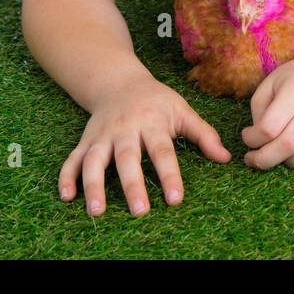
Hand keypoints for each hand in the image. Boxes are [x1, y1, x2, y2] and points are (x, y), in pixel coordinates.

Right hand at [59, 75, 231, 216]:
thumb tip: (226, 158)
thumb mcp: (182, 110)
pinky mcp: (85, 140)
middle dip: (132, 185)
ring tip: (97, 211)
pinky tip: (67, 197)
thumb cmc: (157, 101)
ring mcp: (102, 135)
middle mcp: (125, 129)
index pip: (163, 151)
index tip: (175, 199)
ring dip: (93, 185)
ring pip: (94, 161)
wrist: (120, 81)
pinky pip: (72, 159)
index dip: (170, 175)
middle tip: (140, 211)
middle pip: (127, 158)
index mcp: (152, 122)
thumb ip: (204, 134)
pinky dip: (67, 177)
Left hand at [242, 60, 293, 170]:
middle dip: (265, 159)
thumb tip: (259, 145)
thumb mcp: (268, 86)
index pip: (270, 127)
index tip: (247, 138)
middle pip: (290, 144)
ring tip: (280, 154)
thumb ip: (258, 114)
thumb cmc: (291, 81)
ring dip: (289, 162)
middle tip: (254, 159)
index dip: (252, 140)